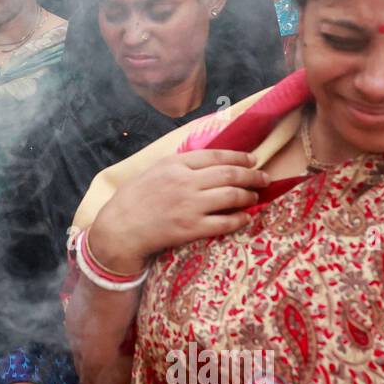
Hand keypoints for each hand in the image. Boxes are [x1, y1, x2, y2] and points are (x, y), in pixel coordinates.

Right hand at [89, 150, 267, 273]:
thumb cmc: (134, 199)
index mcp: (175, 164)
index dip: (239, 157)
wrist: (119, 228)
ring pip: (231, 196)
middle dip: (252, 175)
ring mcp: (189, 206)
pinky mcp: (191, 228)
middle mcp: (185, 182)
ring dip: (248, 195)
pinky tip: (246, 217)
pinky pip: (224, 222)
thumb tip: (210, 161)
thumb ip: (180, 164)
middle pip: (229, 174)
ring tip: (254, 196)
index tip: (252, 159)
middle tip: (264, 178)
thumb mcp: (154, 170)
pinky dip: (239, 219)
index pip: (216, 155)